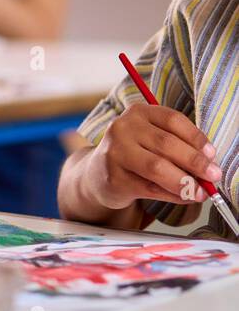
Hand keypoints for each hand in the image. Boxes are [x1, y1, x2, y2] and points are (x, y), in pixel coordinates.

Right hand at [84, 102, 221, 210]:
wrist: (98, 173)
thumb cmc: (135, 154)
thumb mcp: (151, 139)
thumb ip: (178, 146)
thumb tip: (209, 165)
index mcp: (137, 113)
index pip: (173, 120)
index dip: (196, 138)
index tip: (212, 154)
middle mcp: (122, 128)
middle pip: (166, 143)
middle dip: (195, 162)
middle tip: (213, 175)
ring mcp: (115, 153)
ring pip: (157, 167)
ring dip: (185, 181)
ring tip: (200, 191)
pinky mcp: (114, 178)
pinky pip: (150, 188)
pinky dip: (173, 195)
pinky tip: (184, 197)